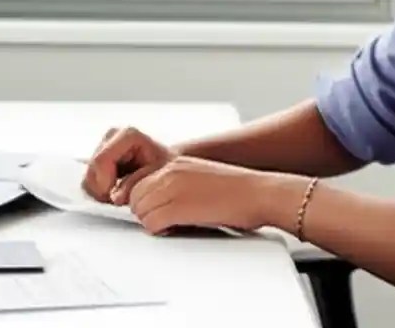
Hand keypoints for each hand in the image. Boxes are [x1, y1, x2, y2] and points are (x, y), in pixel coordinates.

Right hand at [83, 126, 177, 203]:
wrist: (166, 164)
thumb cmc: (164, 168)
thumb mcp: (158, 176)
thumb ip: (137, 184)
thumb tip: (116, 196)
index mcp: (127, 135)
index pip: (101, 161)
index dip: (104, 184)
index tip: (117, 198)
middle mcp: (112, 135)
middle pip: (92, 170)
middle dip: (104, 190)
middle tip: (122, 199)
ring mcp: (103, 145)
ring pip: (88, 178)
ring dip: (101, 192)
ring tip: (121, 195)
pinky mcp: (98, 156)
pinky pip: (89, 180)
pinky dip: (100, 191)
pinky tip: (115, 191)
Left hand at [127, 156, 301, 234]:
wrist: (260, 193)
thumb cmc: (238, 191)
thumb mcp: (200, 178)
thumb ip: (176, 185)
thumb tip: (157, 203)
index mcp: (174, 164)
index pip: (137, 183)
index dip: (144, 201)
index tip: (156, 211)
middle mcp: (170, 172)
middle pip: (134, 197)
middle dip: (145, 212)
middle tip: (165, 221)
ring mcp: (173, 188)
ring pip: (140, 211)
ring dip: (152, 222)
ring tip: (173, 225)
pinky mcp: (179, 207)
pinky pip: (151, 223)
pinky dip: (160, 231)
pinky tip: (177, 229)